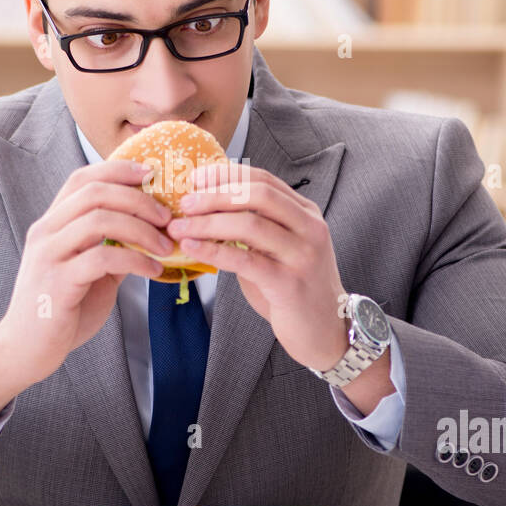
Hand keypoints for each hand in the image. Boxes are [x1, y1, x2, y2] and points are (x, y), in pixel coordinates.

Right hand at [0, 159, 172, 381]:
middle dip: (138, 199)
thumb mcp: (89, 272)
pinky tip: (153, 271)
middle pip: (94, 193)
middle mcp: (46, 232)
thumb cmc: (61, 310)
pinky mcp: (58, 282)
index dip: (117, 170)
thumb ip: (111, 249)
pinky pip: (102, 258)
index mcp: (52, 224)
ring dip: (141, 229)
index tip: (150, 174)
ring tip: (165, 246)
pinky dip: (135, 260)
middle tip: (166, 217)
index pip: (82, 179)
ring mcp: (49, 256)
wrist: (26, 350)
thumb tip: (149, 234)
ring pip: (99, 220)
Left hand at [166, 160, 350, 372]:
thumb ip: (254, 228)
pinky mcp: (290, 284)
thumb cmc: (294, 288)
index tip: (196, 178)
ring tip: (180, 227)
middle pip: (258, 196)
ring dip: (208, 223)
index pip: (264, 180)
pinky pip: (246, 260)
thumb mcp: (279, 249)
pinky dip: (214, 251)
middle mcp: (310, 228)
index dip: (227, 175)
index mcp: (306, 213)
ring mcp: (303, 255)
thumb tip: (205, 210)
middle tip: (184, 204)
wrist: (325, 331)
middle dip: (216, 195)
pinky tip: (192, 248)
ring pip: (251, 225)